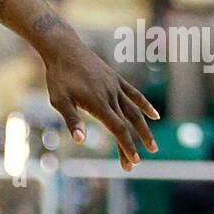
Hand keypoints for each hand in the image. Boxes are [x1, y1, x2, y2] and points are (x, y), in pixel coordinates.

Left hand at [42, 41, 158, 170]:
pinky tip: (154, 116)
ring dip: (144, 129)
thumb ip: (71, 119)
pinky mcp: (116, 79)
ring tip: (153, 146)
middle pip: (127, 124)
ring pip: (134, 111)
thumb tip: (80, 140)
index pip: (118, 129)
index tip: (134, 161)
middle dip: (134, 145)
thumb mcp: (59, 100)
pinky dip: (145, 106)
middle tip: (137, 164)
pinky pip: (134, 95)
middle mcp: (111, 95)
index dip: (127, 146)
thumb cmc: (58, 77)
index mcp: (98, 103)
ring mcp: (115, 86)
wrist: (64, 49)